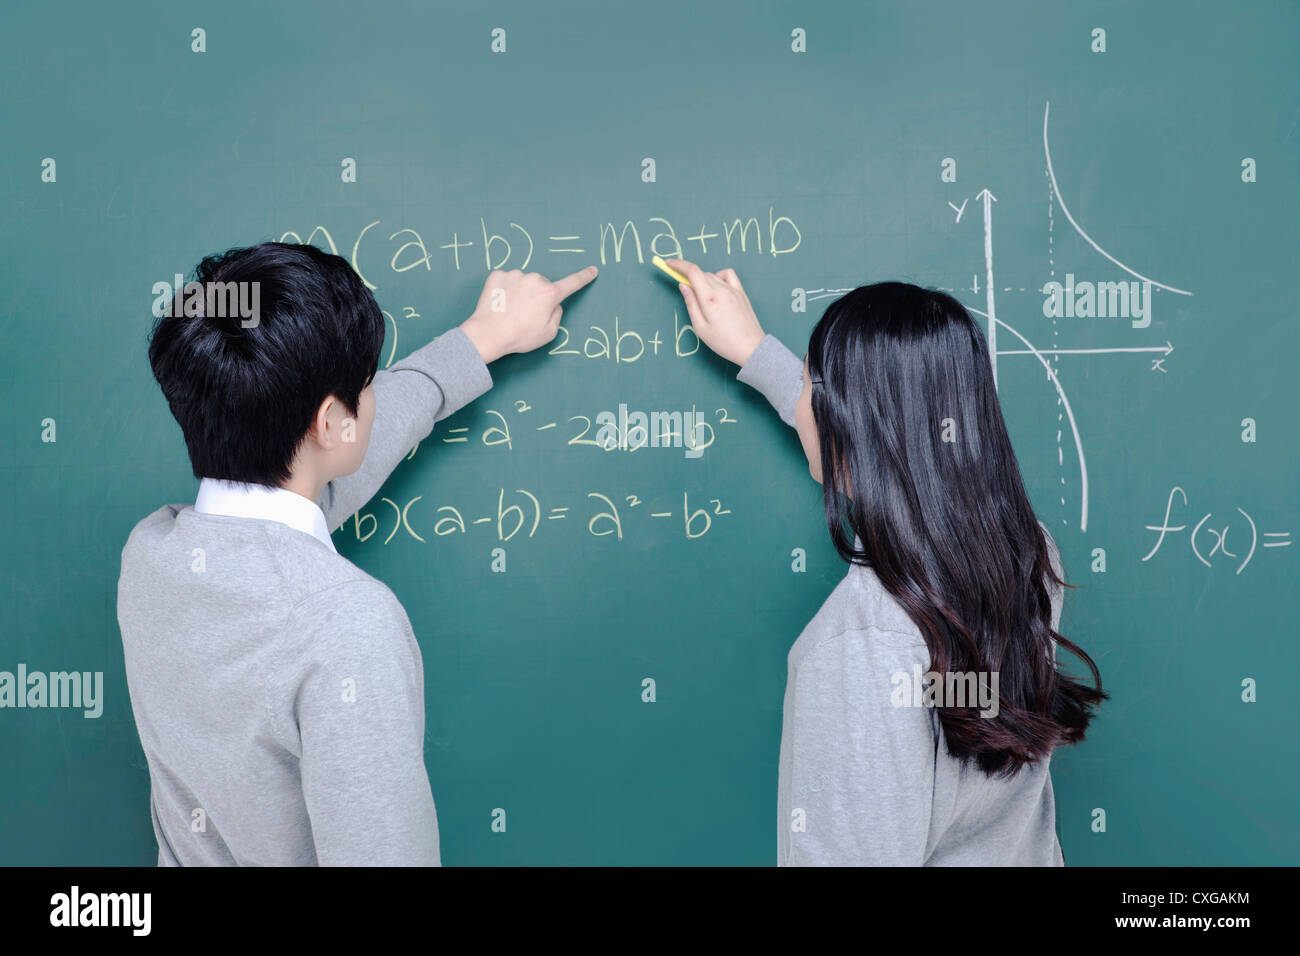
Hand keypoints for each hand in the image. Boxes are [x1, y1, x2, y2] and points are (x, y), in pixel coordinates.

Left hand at [460, 265, 597, 362]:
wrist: (488, 333)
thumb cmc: (520, 336)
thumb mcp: (549, 332)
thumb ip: (556, 314)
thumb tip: (553, 304)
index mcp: (550, 294)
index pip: (572, 283)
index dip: (584, 277)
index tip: (593, 270)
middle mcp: (534, 279)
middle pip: (542, 285)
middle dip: (538, 296)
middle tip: (526, 315)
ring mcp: (515, 275)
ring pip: (523, 282)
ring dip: (520, 292)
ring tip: (510, 311)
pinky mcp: (497, 275)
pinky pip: (506, 281)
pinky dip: (505, 290)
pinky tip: (500, 303)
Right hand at [667, 258, 765, 366]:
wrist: (750, 347)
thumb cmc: (724, 342)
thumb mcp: (700, 327)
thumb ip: (690, 303)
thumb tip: (683, 286)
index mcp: (710, 299)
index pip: (692, 271)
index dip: (678, 264)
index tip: (669, 263)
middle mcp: (722, 290)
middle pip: (701, 273)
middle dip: (689, 277)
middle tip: (684, 288)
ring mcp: (733, 290)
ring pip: (713, 274)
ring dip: (702, 279)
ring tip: (701, 297)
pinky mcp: (741, 292)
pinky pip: (728, 275)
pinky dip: (718, 276)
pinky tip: (716, 288)